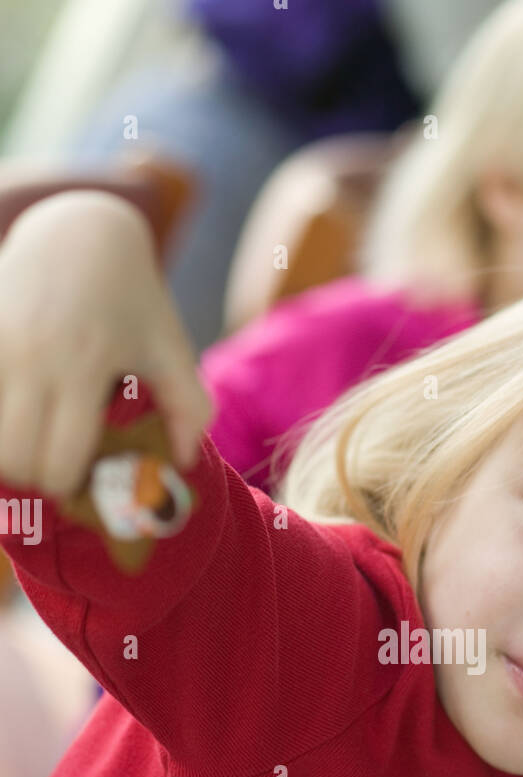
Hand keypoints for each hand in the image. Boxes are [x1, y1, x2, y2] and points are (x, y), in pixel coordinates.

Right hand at [0, 191, 211, 498]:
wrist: (80, 232)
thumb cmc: (134, 300)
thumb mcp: (171, 349)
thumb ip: (190, 410)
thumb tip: (182, 465)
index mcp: (84, 364)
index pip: (59, 458)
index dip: (67, 484)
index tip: (76, 481)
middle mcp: (33, 354)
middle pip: (15, 455)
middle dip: (33, 475)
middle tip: (49, 468)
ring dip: (4, 451)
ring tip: (28, 443)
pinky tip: (10, 415)